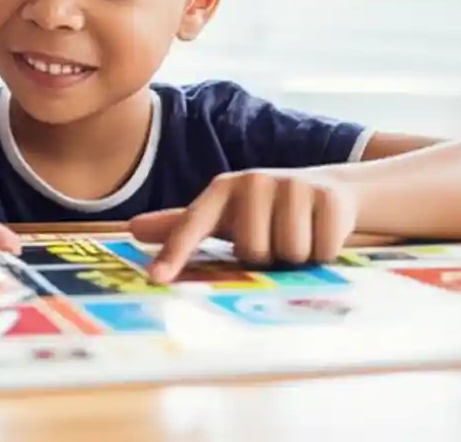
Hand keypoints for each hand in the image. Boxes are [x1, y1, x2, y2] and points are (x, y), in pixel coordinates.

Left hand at [127, 169, 358, 283]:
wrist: (328, 189)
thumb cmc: (263, 211)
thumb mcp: (223, 217)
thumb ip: (180, 226)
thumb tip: (133, 228)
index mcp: (221, 191)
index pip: (192, 226)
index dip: (175, 253)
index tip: (157, 279)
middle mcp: (253, 182)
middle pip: (253, 252)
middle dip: (266, 257)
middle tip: (273, 241)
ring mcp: (292, 185)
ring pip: (290, 253)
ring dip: (297, 257)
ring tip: (297, 235)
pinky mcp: (328, 197)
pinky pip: (322, 249)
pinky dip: (324, 252)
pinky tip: (321, 233)